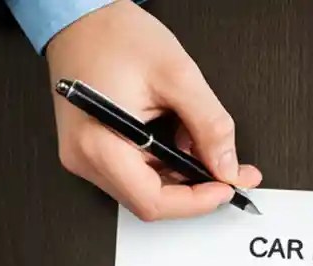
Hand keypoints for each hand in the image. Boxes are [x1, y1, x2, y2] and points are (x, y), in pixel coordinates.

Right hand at [46, 2, 260, 219]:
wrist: (83, 17)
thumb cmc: (115, 36)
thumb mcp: (177, 76)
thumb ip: (209, 125)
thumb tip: (227, 165)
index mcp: (99, 144)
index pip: (153, 201)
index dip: (195, 201)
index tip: (225, 187)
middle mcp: (85, 158)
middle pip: (149, 201)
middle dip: (195, 190)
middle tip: (229, 173)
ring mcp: (86, 156)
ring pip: (145, 189)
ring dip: (182, 177)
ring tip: (206, 150)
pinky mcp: (92, 150)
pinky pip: (135, 173)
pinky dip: (166, 165)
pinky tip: (182, 144)